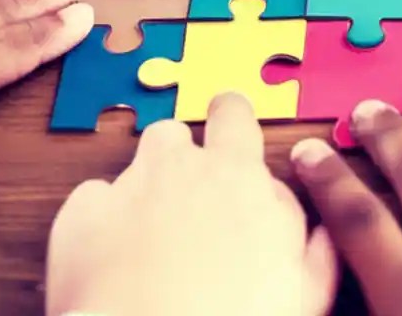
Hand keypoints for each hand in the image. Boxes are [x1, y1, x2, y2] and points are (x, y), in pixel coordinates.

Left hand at [46, 94, 337, 315]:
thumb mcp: (304, 286)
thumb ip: (312, 240)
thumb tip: (320, 222)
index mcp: (237, 174)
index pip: (234, 114)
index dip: (231, 118)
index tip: (231, 129)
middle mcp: (179, 167)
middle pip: (175, 134)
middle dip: (181, 161)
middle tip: (192, 208)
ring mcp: (125, 187)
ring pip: (135, 164)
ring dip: (144, 187)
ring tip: (153, 239)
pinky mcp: (80, 215)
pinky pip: (92, 201)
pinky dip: (101, 223)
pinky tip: (115, 261)